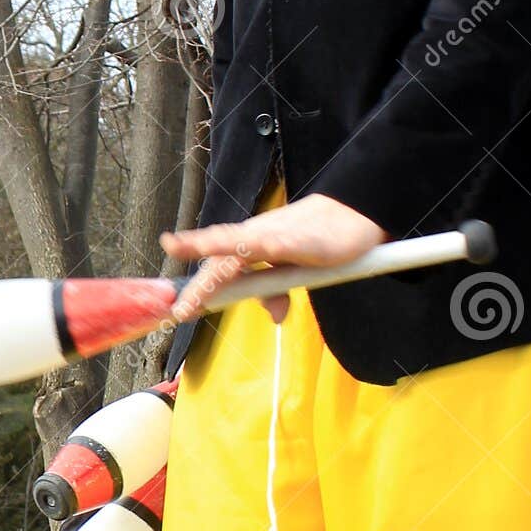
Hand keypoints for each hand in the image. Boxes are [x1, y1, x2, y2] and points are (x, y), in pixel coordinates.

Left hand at [163, 195, 385, 323]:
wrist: (353, 216)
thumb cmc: (321, 241)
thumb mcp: (296, 272)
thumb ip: (278, 289)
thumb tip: (273, 315)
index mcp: (251, 246)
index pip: (216, 267)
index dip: (197, 287)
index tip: (177, 311)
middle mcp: (254, 237)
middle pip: (218, 262)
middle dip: (198, 287)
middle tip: (178, 312)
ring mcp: (271, 235)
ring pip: (232, 248)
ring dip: (209, 271)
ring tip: (189, 295)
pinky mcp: (291, 238)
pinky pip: (263, 244)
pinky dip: (242, 250)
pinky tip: (230, 257)